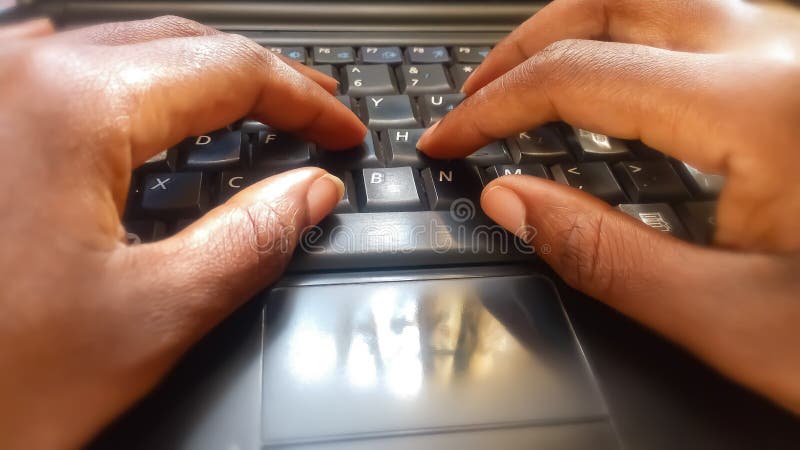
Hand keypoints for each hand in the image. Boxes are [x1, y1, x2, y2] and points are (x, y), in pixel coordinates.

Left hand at [0, 16, 364, 448]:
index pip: (229, 70)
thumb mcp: (150, 315)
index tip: (343, 132)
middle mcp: (15, 72)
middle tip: (316, 112)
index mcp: (68, 106)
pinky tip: (155, 114)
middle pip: (179, 46)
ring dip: (201, 79)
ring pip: (124, 52)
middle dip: (261, 80)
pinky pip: (69, 75)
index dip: (304, 101)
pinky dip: (136, 91)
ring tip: (255, 107)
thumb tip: (311, 192)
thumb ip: (250, 240)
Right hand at [418, 0, 799, 413]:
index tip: (448, 141)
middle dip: (524, 43)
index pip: (579, 75)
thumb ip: (602, 253)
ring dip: (578, 31)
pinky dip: (630, 49)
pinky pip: (700, 28)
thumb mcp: (731, 317)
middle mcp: (787, 51)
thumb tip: (510, 198)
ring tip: (531, 85)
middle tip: (476, 98)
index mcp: (762, 106)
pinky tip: (617, 98)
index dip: (492, 106)